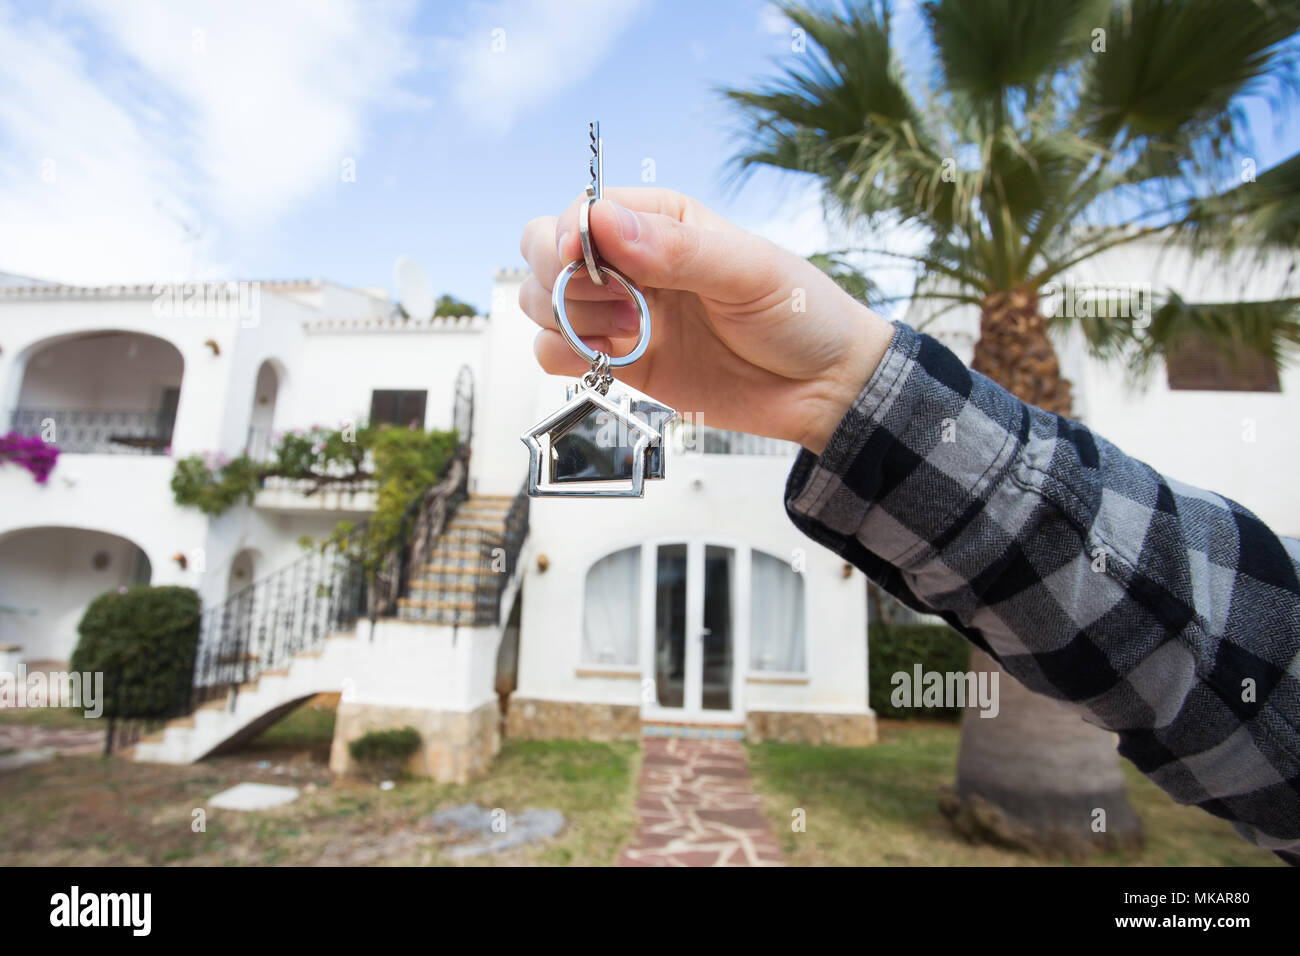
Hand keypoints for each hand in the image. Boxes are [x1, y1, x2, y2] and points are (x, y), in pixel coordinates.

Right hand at [517, 187, 895, 453]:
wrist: (822, 388)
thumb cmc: (800, 315)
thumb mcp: (748, 271)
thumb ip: (677, 249)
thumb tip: (605, 223)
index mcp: (661, 220)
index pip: (582, 211)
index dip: (569, 234)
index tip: (580, 260)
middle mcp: (631, 262)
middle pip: (543, 252)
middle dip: (559, 279)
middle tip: (619, 307)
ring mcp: (620, 312)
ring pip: (541, 302)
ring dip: (564, 319)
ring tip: (625, 334)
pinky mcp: (619, 360)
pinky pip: (555, 352)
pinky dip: (562, 356)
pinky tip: (606, 359)